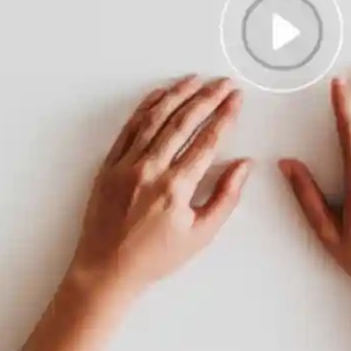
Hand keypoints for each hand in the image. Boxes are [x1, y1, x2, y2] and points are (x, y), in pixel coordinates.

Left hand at [23, 75, 251, 350]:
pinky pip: (129, 128)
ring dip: (178, 95)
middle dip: (207, 98)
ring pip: (155, 118)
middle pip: (183, 122)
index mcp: (175, 189)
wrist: (106, 270)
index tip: (236, 100)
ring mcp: (126, 165)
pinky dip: (146, 107)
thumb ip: (226, 196)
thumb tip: (244, 165)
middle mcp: (150, 171)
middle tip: (223, 84)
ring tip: (195, 80)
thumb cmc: (154, 257)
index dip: (225, 116)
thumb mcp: (201, 234)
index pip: (207, 141)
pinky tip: (160, 95)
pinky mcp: (109, 165)